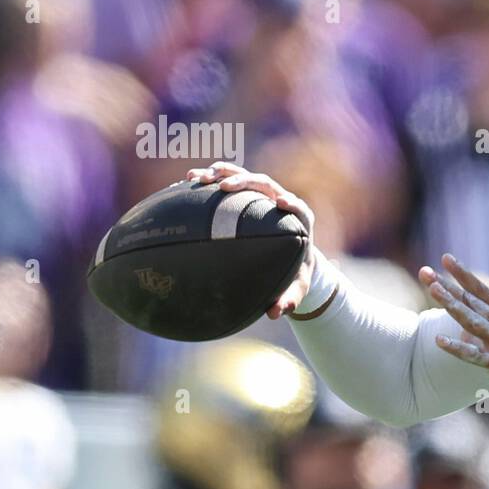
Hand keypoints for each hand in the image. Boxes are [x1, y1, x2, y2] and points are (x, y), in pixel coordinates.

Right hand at [185, 162, 315, 318]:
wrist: (291, 256)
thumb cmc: (295, 272)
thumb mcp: (296, 288)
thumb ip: (290, 300)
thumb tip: (275, 314)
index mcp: (300, 221)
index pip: (299, 207)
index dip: (292, 203)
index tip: (281, 203)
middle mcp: (281, 202)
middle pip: (266, 184)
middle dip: (246, 182)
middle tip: (224, 187)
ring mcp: (264, 195)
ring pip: (245, 177)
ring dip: (223, 174)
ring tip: (200, 176)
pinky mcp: (248, 195)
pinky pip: (230, 181)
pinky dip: (212, 179)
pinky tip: (189, 179)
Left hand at [419, 253, 488, 424]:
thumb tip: (462, 330)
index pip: (483, 291)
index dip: (464, 275)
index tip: (446, 259)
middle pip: (473, 302)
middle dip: (449, 285)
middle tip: (426, 271)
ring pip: (473, 321)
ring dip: (452, 304)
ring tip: (433, 290)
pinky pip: (475, 355)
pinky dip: (457, 348)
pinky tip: (439, 341)